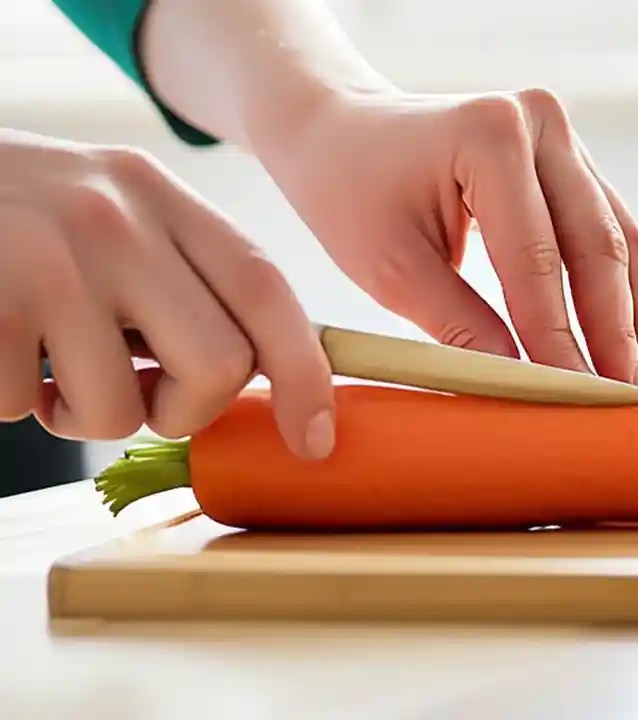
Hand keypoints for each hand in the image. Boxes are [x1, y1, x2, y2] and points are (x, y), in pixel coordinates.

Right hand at [0, 129, 334, 457]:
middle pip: (220, 365)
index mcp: (158, 195)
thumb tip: (258, 375)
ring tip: (44, 362)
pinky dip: (7, 401)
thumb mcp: (111, 211)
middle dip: (187, 409)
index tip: (316, 437)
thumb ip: (181, 274)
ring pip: (123, 408)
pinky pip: (25, 409)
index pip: (265, 289)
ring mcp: (49, 263)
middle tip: (141, 392)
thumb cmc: (16, 217)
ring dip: (83, 412)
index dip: (305, 372)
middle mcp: (115, 220)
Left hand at [253, 87, 637, 394]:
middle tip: (632, 402)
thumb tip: (525, 389)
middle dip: (617, 335)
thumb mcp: (390, 268)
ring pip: (622, 243)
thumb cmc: (352, 192)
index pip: (537, 259)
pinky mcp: (574, 163)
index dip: (560, 339)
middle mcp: (541, 123)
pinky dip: (624, 296)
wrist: (340, 131)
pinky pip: (612, 235)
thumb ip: (461, 327)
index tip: (580, 400)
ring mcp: (565, 139)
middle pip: (599, 247)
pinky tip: (635, 347)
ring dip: (637, 320)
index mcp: (490, 136)